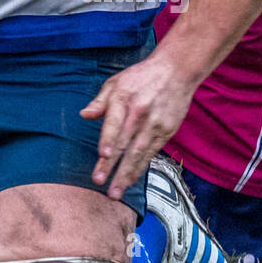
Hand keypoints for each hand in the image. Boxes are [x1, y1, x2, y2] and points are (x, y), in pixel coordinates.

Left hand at [80, 52, 197, 199]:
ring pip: (139, 153)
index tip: (103, 154)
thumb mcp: (116, 82)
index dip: (109, 139)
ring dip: (126, 174)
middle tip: (100, 183)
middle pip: (125, 143)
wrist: (177, 70)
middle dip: (112, 165)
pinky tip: (130, 180)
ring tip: (116, 191)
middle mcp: (141, 113)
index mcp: (125, 99)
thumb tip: (84, 115)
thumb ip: (100, 101)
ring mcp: (156, 124)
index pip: (116, 122)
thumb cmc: (141, 77)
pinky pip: (151, 153)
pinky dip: (140, 167)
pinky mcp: (167, 131)